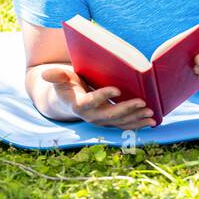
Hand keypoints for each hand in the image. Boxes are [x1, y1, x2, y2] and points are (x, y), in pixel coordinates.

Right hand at [40, 66, 155, 128]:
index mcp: (79, 104)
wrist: (67, 102)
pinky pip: (125, 125)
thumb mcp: (60, 78)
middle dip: (126, 109)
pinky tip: (152, 121)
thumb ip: (56, 76)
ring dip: (136, 119)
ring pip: (120, 123)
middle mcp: (91, 116)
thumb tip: (46, 72)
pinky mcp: (110, 122)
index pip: (91, 102)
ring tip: (151, 113)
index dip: (103, 96)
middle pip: (110, 115)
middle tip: (142, 102)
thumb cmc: (66, 85)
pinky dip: (139, 124)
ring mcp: (102, 121)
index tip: (117, 89)